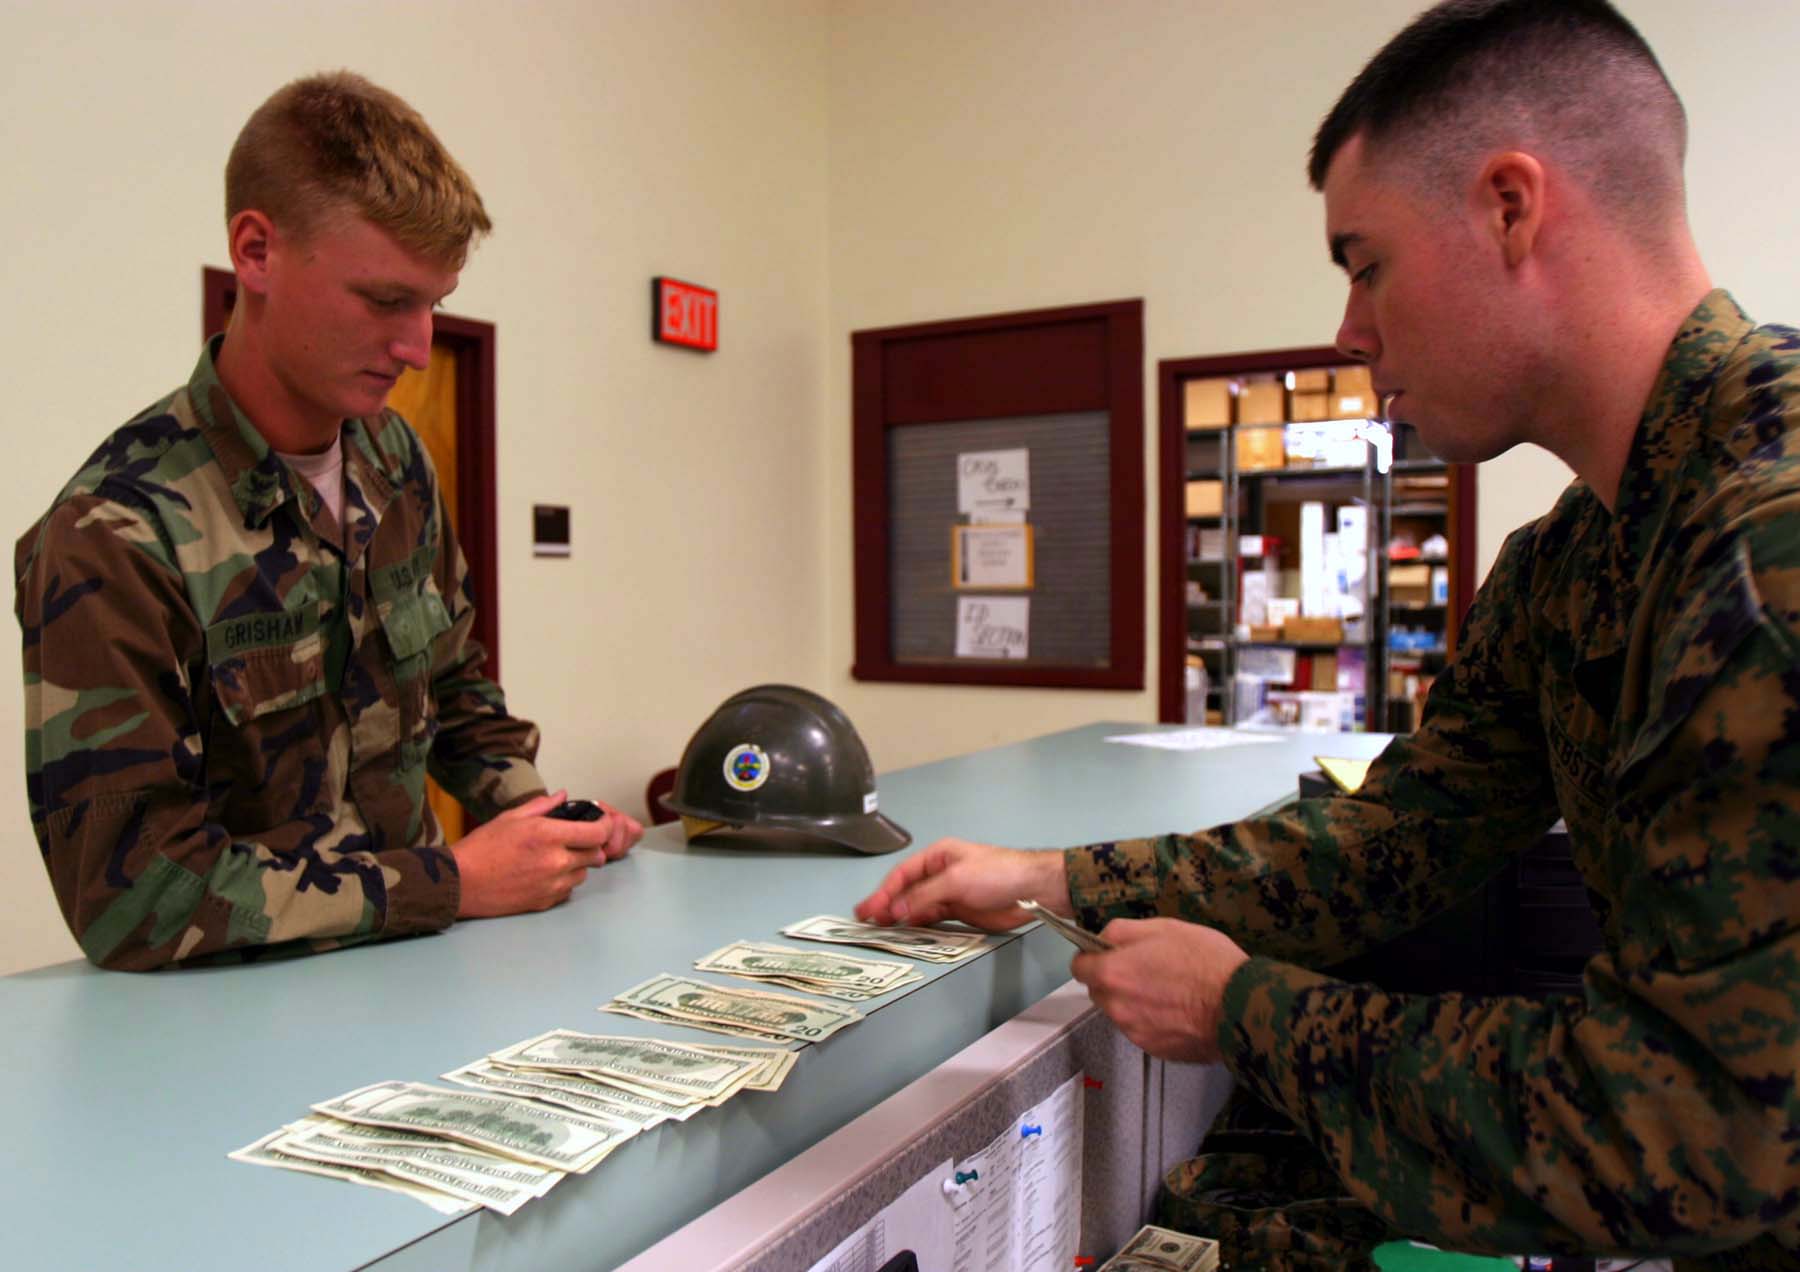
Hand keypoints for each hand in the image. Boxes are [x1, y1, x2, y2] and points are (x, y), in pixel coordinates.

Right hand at [453, 791, 636, 917]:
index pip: (597, 833)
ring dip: (577, 864)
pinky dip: (563, 881)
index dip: (604, 826)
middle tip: (575, 839)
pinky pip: (568, 890)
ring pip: (583, 873)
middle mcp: (556, 861)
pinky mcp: (545, 902)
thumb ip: (542, 806)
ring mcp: (552, 884)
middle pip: (596, 854)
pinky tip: (544, 874)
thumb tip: (563, 796)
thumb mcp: (510, 817)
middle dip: (590, 845)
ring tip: (554, 857)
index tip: (600, 822)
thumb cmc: (481, 848)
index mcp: (548, 835)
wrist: (460, 883)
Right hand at [854, 837, 1069, 931]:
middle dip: (887, 904)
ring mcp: (950, 893)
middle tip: (866, 921)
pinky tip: (906, 931)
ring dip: (900, 916)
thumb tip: (895, 908)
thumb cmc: (997, 874)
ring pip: (918, 906)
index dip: (884, 891)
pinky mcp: (961, 911)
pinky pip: (933, 918)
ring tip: (881, 929)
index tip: (868, 908)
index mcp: (939, 856)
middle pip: (907, 891)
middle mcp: (941, 874)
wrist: (1033, 890)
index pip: (903, 874)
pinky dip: (918, 924)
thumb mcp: (957, 880)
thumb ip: (924, 895)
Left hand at [1070, 918, 1248, 1063]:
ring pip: (1120, 1013)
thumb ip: (1122, 931)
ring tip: (1167, 990)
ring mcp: (1135, 1034)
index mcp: (1112, 974)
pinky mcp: (1156, 1051)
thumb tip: (1102, 939)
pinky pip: (1142, 1030)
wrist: (1242, 1006)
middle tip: (1145, 969)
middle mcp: (1116, 1008)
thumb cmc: (1205, 959)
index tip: (1110, 953)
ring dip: (1132, 1002)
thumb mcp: (1164, 928)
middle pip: (1099, 992)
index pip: (1078, 968)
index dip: (1092, 957)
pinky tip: (1178, 1011)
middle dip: (1113, 980)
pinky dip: (1152, 1021)